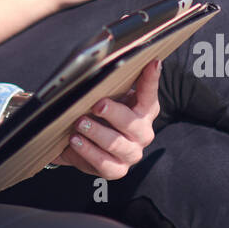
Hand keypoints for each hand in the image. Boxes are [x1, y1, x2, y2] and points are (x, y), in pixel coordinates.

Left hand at [49, 59, 159, 179]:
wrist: (83, 143)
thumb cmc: (98, 114)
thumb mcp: (105, 96)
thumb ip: (110, 82)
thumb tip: (102, 57)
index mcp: (144, 110)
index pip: (150, 93)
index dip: (151, 79)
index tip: (153, 63)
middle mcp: (142, 132)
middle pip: (133, 123)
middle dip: (115, 114)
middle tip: (98, 105)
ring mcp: (131, 153)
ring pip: (118, 145)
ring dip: (97, 133)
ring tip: (80, 124)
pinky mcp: (117, 170)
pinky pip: (105, 163)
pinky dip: (88, 152)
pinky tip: (76, 141)